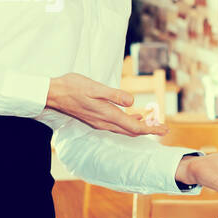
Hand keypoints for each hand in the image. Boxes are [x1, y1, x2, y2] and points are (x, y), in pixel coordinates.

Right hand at [46, 72, 168, 136]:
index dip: (151, 129)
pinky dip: (128, 122)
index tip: (164, 129)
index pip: (134, 127)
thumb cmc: (73, 87)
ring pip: (124, 129)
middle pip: (132, 131)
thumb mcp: (95, 87)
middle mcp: (104, 122)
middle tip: (163, 128)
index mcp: (107, 115)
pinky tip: (133, 115)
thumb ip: (114, 95)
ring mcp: (99, 122)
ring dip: (139, 127)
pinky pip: (117, 125)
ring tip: (152, 122)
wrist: (52, 93)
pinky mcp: (95, 118)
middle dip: (149, 130)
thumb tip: (132, 101)